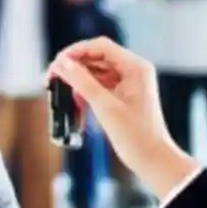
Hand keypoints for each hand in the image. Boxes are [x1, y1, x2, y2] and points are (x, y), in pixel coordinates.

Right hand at [46, 38, 199, 200]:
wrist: (154, 161)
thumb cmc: (138, 136)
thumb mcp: (105, 107)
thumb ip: (82, 82)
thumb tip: (62, 64)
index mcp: (135, 68)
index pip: (100, 47)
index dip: (75, 51)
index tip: (57, 63)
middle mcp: (133, 71)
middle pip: (96, 56)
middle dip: (73, 65)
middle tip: (52, 76)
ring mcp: (129, 83)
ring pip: (96, 70)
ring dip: (77, 78)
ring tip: (59, 88)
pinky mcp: (123, 95)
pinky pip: (99, 84)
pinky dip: (84, 90)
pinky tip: (74, 100)